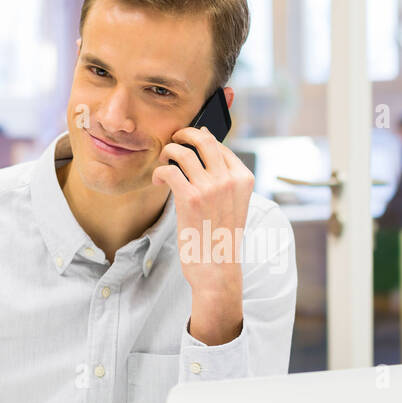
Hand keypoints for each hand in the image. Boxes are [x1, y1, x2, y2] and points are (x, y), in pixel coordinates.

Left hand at [152, 125, 255, 305]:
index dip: (201, 140)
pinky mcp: (190, 198)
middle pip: (204, 140)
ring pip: (183, 152)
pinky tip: (158, 181)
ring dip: (168, 152)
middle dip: (185, 134)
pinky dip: (159, 172)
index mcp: (244, 179)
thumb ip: (223, 176)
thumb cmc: (220, 236)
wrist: (217, 268)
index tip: (188, 143)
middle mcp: (229, 180)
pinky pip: (169, 171)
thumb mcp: (233, 203)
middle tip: (174, 140)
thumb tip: (206, 139)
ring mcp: (211, 188)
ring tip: (163, 162)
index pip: (221, 146)